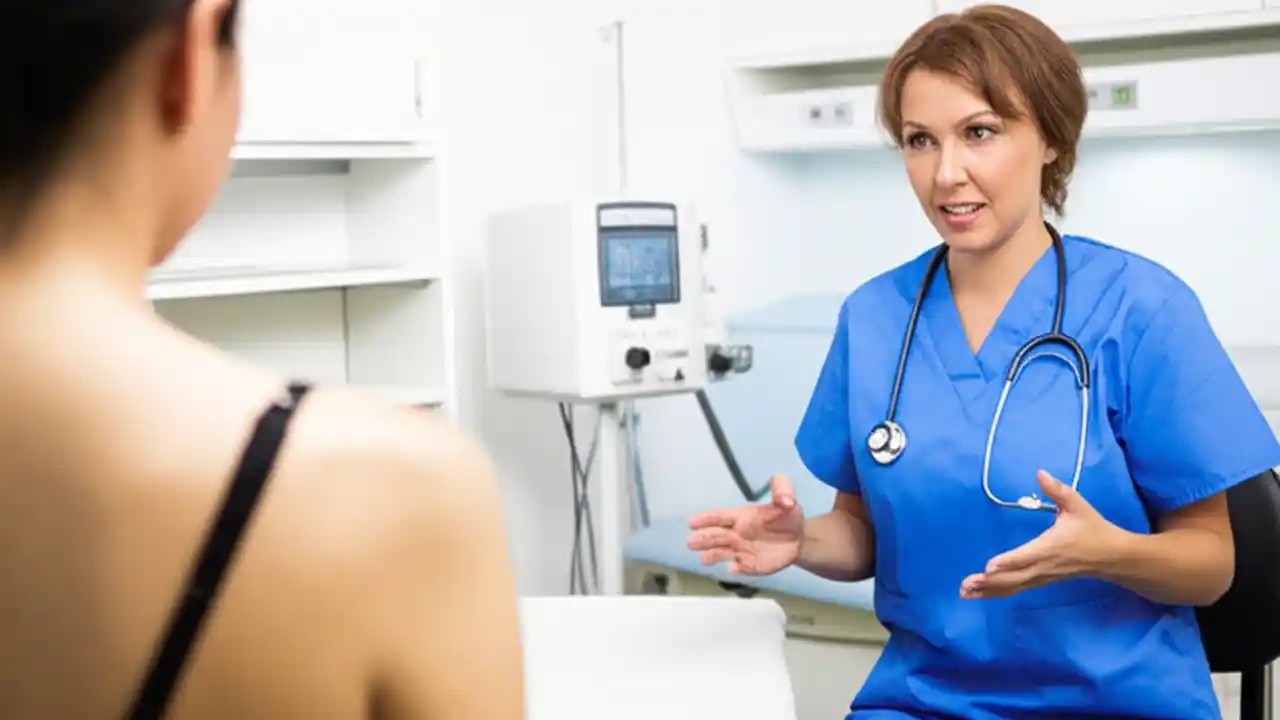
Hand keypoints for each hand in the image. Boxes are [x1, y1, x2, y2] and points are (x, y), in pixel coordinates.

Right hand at [687, 475, 804, 575]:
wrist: (798, 539)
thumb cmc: (786, 517)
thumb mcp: (788, 499)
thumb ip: (783, 492)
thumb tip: (785, 500)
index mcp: (741, 516)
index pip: (720, 517)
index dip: (706, 519)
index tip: (692, 523)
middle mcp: (736, 534)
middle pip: (716, 535)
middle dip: (703, 539)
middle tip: (691, 542)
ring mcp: (741, 551)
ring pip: (722, 552)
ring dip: (712, 555)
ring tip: (703, 559)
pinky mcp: (750, 565)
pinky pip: (740, 567)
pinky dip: (736, 569)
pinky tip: (731, 569)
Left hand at [961, 470, 1123, 599]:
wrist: (1112, 557)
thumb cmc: (1093, 529)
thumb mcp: (1077, 505)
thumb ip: (1057, 490)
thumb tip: (1040, 473)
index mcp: (1050, 546)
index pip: (1026, 556)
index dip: (1008, 562)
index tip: (989, 566)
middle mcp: (1044, 565)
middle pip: (1014, 577)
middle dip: (990, 582)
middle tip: (966, 584)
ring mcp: (1043, 576)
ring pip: (1014, 586)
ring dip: (989, 591)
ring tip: (965, 592)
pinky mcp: (1042, 581)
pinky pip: (1018, 589)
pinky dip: (998, 592)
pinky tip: (980, 594)